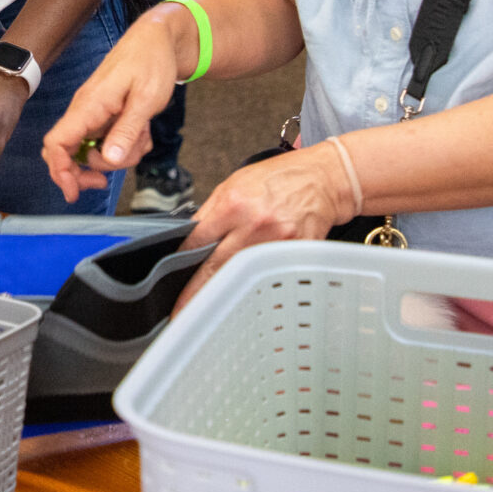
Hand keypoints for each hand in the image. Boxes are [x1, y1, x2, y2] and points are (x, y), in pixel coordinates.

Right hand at [42, 6, 186, 202]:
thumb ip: (126, 131)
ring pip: (93, 151)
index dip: (60, 171)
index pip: (57, 143)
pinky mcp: (106, 116)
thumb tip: (107, 160)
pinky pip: (109, 142)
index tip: (74, 192)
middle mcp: (85, 111)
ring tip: (142, 138)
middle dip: (86, 172)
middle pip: (67, 153)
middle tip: (108, 180)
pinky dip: (126, 146)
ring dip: (118, 157)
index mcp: (89, 105)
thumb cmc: (152, 62)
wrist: (158, 40)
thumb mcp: (146, 99)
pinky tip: (142, 132)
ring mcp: (95, 114)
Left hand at [173, 143, 354, 310]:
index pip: (197, 241)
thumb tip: (190, 238)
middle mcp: (255, 224)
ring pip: (242, 278)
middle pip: (216, 267)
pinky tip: (251, 303)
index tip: (170, 282)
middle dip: (196, 293)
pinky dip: (260, 292)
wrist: (322, 179)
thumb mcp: (235, 184)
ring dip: (227, 295)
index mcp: (234, 205)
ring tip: (213, 310)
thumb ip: (212, 213)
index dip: (180, 264)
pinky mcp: (297, 255)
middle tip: (182, 313)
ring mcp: (277, 243)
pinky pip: (272, 280)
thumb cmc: (280, 178)